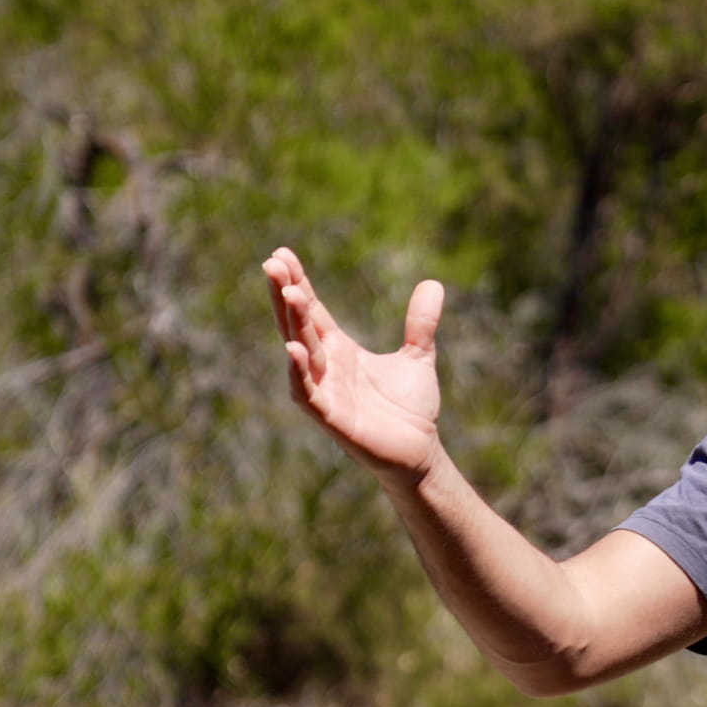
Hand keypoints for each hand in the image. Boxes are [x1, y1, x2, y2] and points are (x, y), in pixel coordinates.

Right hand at [263, 247, 445, 484]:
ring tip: (289, 294)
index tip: (281, 254)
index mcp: (340, 350)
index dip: (297, 284)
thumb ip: (420, 323)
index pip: (313, 311)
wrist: (420, 452)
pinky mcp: (333, 419)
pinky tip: (294, 349)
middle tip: (272, 263)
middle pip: (298, 325)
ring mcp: (326, 392)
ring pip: (302, 353)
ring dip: (293, 325)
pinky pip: (308, 393)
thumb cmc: (410, 409)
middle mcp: (326, 368)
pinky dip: (300, 372)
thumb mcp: (418, 357)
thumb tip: (434, 284)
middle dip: (285, 295)